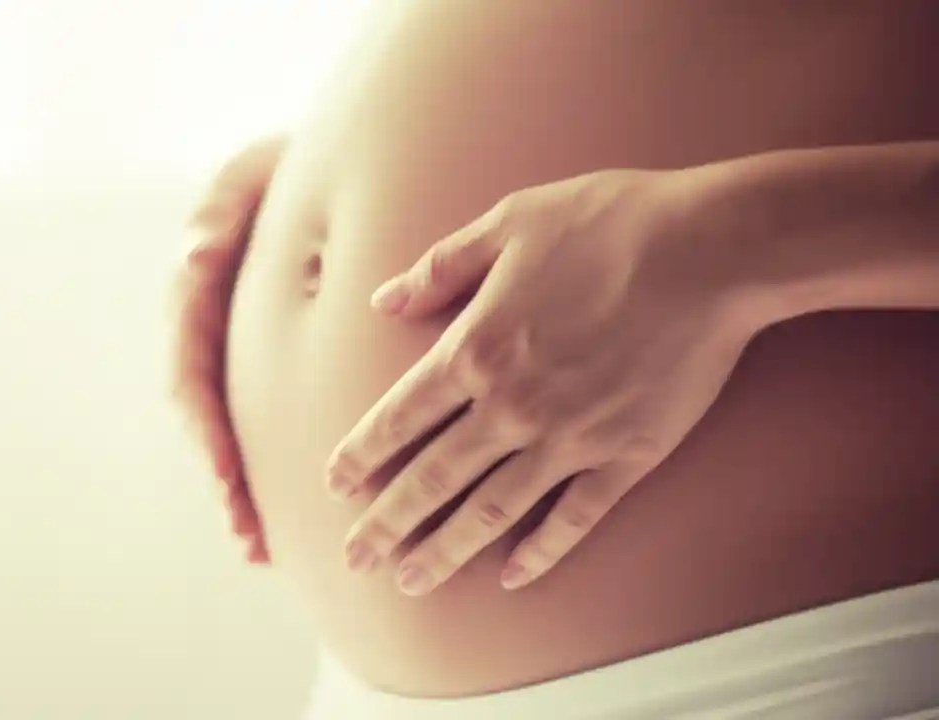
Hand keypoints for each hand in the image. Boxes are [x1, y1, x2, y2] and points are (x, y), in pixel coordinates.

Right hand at [168, 134, 287, 564]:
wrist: (325, 164)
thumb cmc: (285, 165)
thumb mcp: (248, 177)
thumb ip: (219, 215)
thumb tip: (192, 262)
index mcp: (197, 295)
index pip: (191, 372)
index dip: (206, 430)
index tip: (227, 477)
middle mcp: (212, 331)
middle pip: (210, 421)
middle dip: (227, 480)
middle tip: (249, 536)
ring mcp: (240, 346)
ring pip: (237, 428)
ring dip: (245, 489)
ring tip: (262, 548)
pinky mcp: (273, 357)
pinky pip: (268, 416)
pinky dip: (273, 465)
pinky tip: (287, 516)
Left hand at [326, 169, 756, 593]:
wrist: (713, 249)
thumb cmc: (610, 222)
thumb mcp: (509, 222)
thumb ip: (441, 267)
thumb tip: (383, 300)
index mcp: (475, 348)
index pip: (399, 417)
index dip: (362, 454)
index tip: (334, 486)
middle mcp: (511, 405)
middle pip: (432, 478)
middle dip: (386, 523)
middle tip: (353, 558)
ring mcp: (569, 437)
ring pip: (491, 511)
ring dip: (445, 551)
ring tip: (409, 582)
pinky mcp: (626, 456)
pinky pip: (573, 518)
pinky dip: (540, 551)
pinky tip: (511, 577)